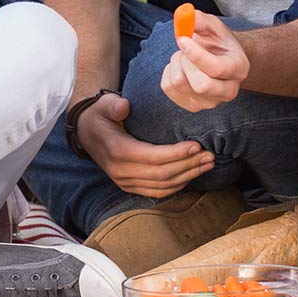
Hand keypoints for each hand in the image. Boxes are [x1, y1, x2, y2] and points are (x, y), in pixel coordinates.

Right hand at [76, 92, 214, 198]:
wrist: (86, 132)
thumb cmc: (100, 115)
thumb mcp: (104, 104)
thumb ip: (114, 105)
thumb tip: (124, 106)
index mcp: (117, 150)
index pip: (152, 157)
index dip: (176, 154)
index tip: (196, 145)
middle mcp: (120, 171)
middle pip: (161, 174)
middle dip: (188, 166)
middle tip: (210, 156)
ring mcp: (124, 181)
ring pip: (162, 186)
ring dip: (187, 176)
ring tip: (207, 165)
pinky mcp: (129, 186)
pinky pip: (157, 191)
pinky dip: (176, 185)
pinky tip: (191, 174)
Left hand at [160, 11, 249, 112]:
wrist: (219, 59)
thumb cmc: (217, 41)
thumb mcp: (213, 26)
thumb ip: (200, 19)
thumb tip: (184, 15)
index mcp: (239, 68)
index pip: (216, 69)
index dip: (195, 54)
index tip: (182, 39)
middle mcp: (229, 91)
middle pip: (201, 85)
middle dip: (186, 62)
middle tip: (184, 48)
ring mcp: (210, 102)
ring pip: (180, 84)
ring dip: (175, 63)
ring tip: (184, 56)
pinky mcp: (192, 106)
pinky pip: (168, 88)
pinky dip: (168, 72)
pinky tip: (181, 67)